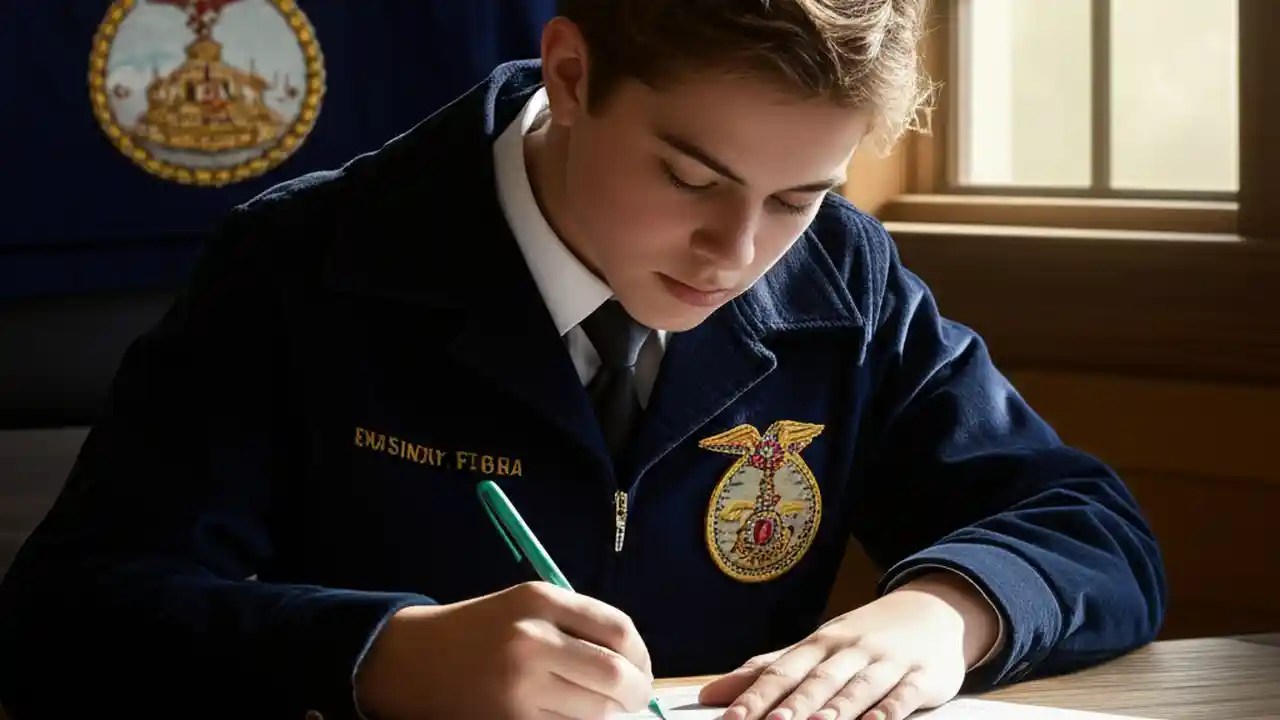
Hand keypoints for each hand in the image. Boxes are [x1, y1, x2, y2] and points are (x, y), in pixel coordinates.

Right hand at [355, 581, 654, 719]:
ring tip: (605, 712)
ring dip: (610, 717)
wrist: (411, 659)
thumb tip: (633, 664)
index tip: (641, 669)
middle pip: (614, 675)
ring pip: (596, 713)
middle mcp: (532, 640)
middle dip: (635, 694)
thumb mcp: (524, 606)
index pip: (618, 629)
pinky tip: (573, 719)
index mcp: (540, 600)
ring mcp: (520, 686)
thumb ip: (576, 624)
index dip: (641, 655)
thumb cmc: (478, 630)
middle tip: (634, 701)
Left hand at [698, 572, 999, 719]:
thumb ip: (767, 671)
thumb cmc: (862, 637)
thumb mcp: (815, 648)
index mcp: (818, 645)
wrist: (933, 610)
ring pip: (856, 689)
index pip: (781, 672)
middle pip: (815, 681)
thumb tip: (710, 695)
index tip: (730, 719)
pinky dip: (888, 712)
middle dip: (790, 705)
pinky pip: (903, 697)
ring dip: (834, 709)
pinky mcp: (921, 677)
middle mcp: (848, 651)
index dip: (754, 696)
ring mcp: (886, 663)